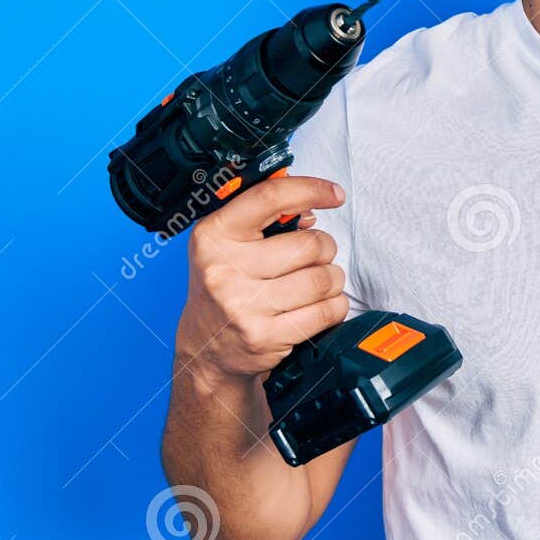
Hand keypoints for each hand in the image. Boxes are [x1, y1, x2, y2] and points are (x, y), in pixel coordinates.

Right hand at [176, 175, 351, 382]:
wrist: (205, 349)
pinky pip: (326, 311)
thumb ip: (264, 217)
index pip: (270, 198)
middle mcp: (224, 269)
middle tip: (314, 258)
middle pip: (310, 245)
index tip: (334, 193)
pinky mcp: (264, 336)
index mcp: (214, 235)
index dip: (311, 189)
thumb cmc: (225, 287)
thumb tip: (312, 204)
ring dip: (332, 279)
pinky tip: (319, 306)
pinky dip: (334, 306)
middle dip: (324, 249)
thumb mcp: (227, 244)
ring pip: (323, 279)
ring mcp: (243, 305)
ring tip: (316, 283)